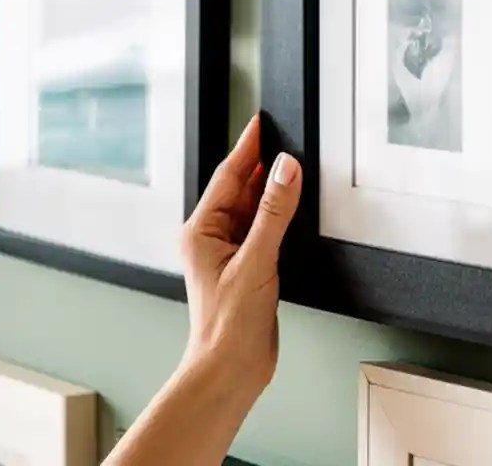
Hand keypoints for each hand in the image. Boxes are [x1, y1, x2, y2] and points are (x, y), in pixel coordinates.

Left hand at [105, 116, 302, 465]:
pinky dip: (277, 215)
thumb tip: (286, 171)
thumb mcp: (256, 260)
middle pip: (239, 189)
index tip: (259, 123)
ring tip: (290, 166)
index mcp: (200, 231)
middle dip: (260, 164)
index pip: (228, 176)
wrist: (231, 368)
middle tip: (281, 136)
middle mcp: (211, 239)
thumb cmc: (227, 325)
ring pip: (252, 209)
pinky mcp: (247, 268)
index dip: (247, 147)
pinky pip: (262, 229)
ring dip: (270, 190)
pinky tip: (290, 209)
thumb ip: (274, 212)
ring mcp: (229, 254)